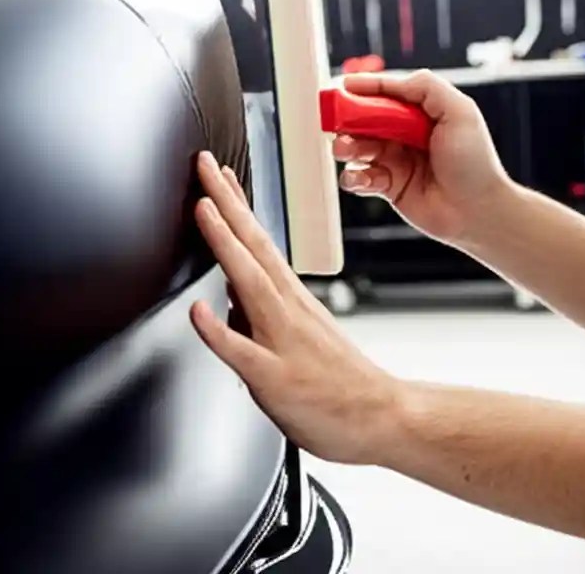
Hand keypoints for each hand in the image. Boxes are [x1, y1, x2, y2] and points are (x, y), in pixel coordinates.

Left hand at [188, 151, 401, 464]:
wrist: (385, 420)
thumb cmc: (341, 383)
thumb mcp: (295, 337)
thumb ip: (258, 314)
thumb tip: (227, 294)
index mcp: (290, 299)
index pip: (258, 241)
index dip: (235, 206)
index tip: (217, 173)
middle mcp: (287, 311)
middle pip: (252, 246)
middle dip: (225, 203)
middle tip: (204, 164)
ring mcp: (281, 342)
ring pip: (249, 283)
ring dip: (225, 243)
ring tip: (204, 208)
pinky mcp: (275, 378)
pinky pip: (241, 351)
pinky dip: (217, 330)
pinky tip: (198, 311)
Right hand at [333, 70, 510, 243]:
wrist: (478, 211)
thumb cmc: (474, 162)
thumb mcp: (459, 112)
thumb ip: (426, 88)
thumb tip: (387, 83)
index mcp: (421, 113)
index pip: (386, 94)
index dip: (364, 88)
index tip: (343, 86)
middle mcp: (405, 135)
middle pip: (365, 120)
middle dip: (348, 120)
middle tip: (338, 125)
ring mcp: (395, 161)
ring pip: (357, 148)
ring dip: (347, 147)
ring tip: (345, 150)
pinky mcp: (388, 187)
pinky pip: (359, 178)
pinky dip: (353, 177)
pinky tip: (361, 179)